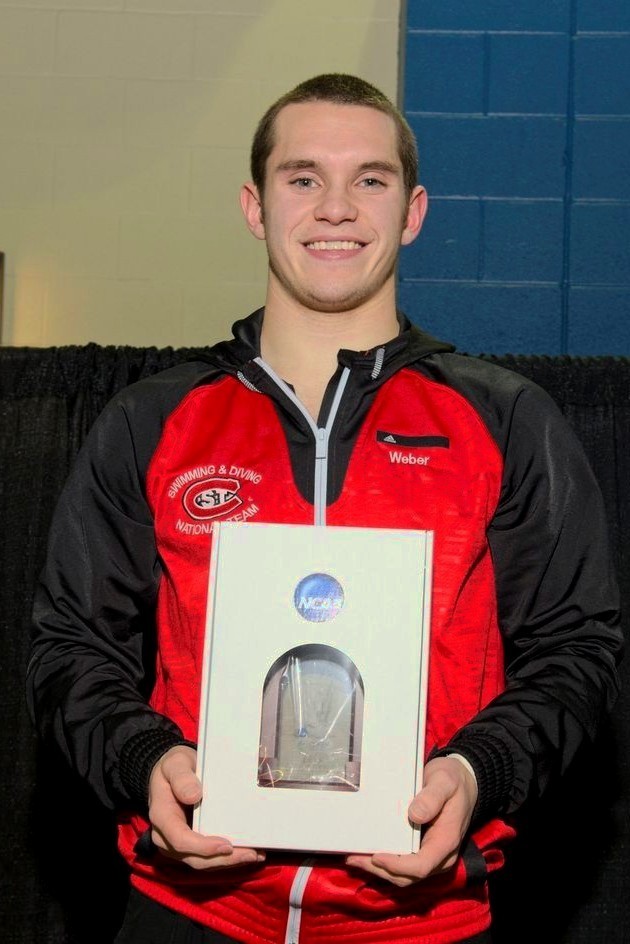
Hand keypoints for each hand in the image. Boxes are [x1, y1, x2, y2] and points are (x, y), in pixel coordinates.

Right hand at [148, 744, 264, 869]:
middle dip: (223, 860)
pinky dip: (228, 857)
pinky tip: (250, 851)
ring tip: (255, 854)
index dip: (202, 847)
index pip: (179, 839)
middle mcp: (167, 837)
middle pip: (194, 858)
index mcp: (162, 817)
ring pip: (203, 862)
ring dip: (229, 862)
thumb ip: (182, 778)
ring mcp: (179, 844)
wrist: (172, 773)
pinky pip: (208, 857)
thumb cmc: (174, 767)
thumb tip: (194, 795)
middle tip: (251, 853)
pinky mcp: (192, 844)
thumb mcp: (175, 764)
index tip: (226, 845)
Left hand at [345, 755, 476, 886]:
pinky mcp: (422, 850)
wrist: (463, 782)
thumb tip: (414, 815)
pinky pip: (403, 865)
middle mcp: (440, 855)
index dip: (398, 866)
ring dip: (378, 870)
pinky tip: (366, 853)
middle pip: (408, 876)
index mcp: (446, 841)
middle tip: (353, 858)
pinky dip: (384, 863)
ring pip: (404, 875)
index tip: (377, 856)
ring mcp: (431, 855)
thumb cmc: (453, 780)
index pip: (422, 866)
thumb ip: (432, 797)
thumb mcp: (445, 781)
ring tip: (353, 858)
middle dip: (380, 870)